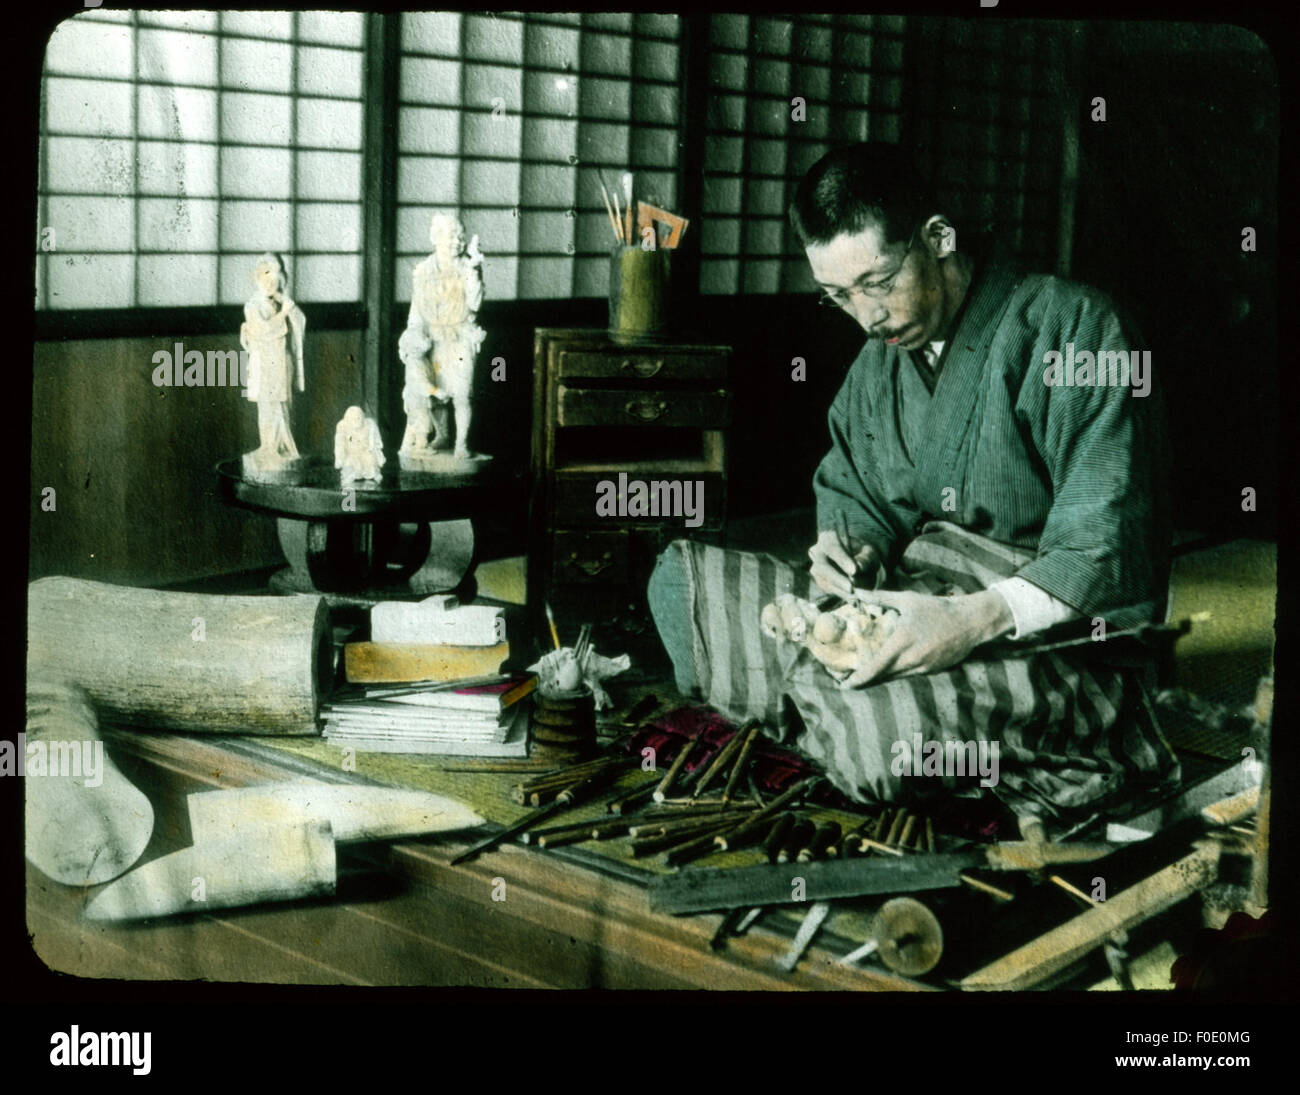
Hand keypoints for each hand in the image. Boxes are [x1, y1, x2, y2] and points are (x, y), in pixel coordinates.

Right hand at [808, 529, 879, 597]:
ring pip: (824, 581)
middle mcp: (817, 552)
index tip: (854, 571)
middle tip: (851, 588)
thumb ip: (865, 558)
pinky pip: (829, 590)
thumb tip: (859, 568)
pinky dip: (842, 596)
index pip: (833, 547)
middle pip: (823, 566)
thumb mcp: (868, 552)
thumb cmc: (862, 553)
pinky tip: (855, 601)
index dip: (842, 559)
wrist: (857, 562)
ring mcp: (816, 568)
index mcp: (828, 537)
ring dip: (840, 591)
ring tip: (857, 598)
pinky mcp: (821, 581)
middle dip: (837, 579)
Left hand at [840, 589, 1013, 688]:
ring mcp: (923, 668)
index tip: (844, 684)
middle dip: (864, 681)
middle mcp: (911, 660)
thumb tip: (857, 592)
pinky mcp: (932, 671)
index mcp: (902, 643)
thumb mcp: (907, 599)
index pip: (875, 667)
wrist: (970, 622)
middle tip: (847, 681)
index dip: (858, 679)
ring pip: (895, 678)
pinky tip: (888, 670)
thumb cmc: (937, 608)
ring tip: (863, 677)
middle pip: (882, 677)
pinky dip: (896, 674)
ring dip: (879, 679)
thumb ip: (879, 597)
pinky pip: (908, 675)